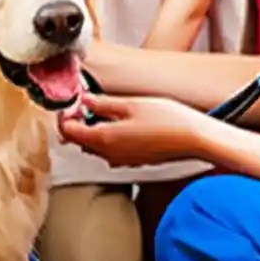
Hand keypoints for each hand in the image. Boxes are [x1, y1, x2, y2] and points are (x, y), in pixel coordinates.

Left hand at [58, 94, 210, 167]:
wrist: (194, 139)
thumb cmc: (166, 120)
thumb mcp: (130, 104)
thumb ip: (102, 103)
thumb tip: (83, 100)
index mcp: (103, 139)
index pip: (68, 131)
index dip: (65, 115)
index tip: (70, 101)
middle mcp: (108, 155)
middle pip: (79, 140)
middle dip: (76, 122)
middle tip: (83, 102)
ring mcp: (121, 160)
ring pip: (94, 146)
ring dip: (91, 129)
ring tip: (101, 109)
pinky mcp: (133, 160)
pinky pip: (110, 150)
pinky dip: (107, 136)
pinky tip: (120, 122)